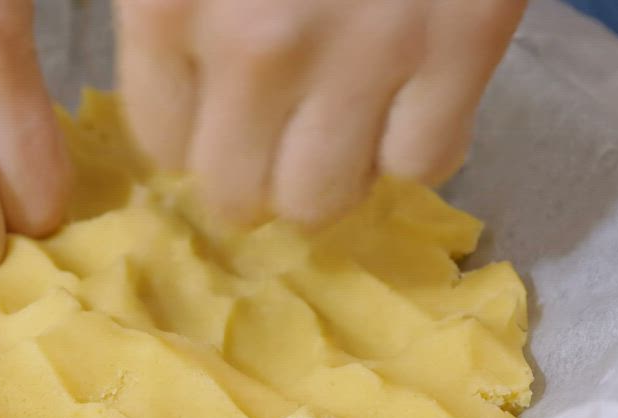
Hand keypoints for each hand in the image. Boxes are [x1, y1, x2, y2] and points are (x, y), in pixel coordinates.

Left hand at [115, 0, 525, 225]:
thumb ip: (151, 4)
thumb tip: (161, 85)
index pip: (164, 144)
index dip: (195, 129)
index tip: (219, 104)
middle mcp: (259, 43)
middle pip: (237, 193)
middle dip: (255, 168)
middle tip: (281, 123)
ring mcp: (367, 48)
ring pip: (323, 200)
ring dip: (328, 174)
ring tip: (338, 119)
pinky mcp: (466, 38)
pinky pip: (424, 163)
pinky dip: (413, 145)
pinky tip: (405, 98)